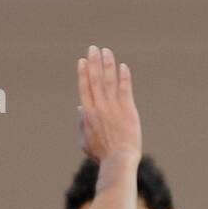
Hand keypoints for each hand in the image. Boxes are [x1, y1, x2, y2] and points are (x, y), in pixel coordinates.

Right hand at [77, 46, 141, 162]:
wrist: (118, 160)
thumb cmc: (102, 155)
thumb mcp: (85, 142)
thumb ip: (81, 124)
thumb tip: (80, 108)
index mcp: (88, 115)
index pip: (84, 88)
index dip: (83, 73)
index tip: (83, 61)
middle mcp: (99, 107)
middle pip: (95, 79)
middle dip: (94, 62)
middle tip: (93, 48)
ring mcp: (113, 107)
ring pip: (109, 80)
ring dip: (107, 64)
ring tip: (106, 51)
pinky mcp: (127, 109)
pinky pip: (124, 88)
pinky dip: (123, 76)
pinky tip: (122, 66)